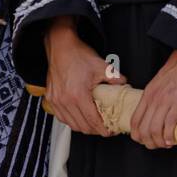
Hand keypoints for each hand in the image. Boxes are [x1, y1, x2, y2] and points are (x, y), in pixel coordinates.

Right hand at [43, 17, 123, 136]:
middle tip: (105, 127)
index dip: (104, 129)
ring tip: (94, 124)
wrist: (60, 46)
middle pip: (82, 127)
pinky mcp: (51, 99)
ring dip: (84, 127)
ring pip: (72, 125)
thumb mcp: (101, 66)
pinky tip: (79, 117)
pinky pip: (62, 118)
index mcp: (78, 95)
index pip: (93, 121)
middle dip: (95, 130)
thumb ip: (115, 79)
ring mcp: (56, 101)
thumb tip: (125, 86)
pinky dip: (72, 121)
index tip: (111, 131)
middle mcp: (65, 101)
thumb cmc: (78, 55)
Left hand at [130, 51, 176, 149]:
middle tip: (157, 145)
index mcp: (147, 95)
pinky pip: (169, 124)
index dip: (137, 135)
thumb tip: (158, 113)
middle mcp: (153, 99)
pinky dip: (170, 135)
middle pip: (143, 128)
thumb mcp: (158, 85)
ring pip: (155, 129)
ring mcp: (164, 101)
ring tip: (166, 144)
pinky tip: (173, 139)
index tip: (144, 140)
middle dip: (149, 142)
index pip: (135, 120)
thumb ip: (156, 99)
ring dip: (159, 141)